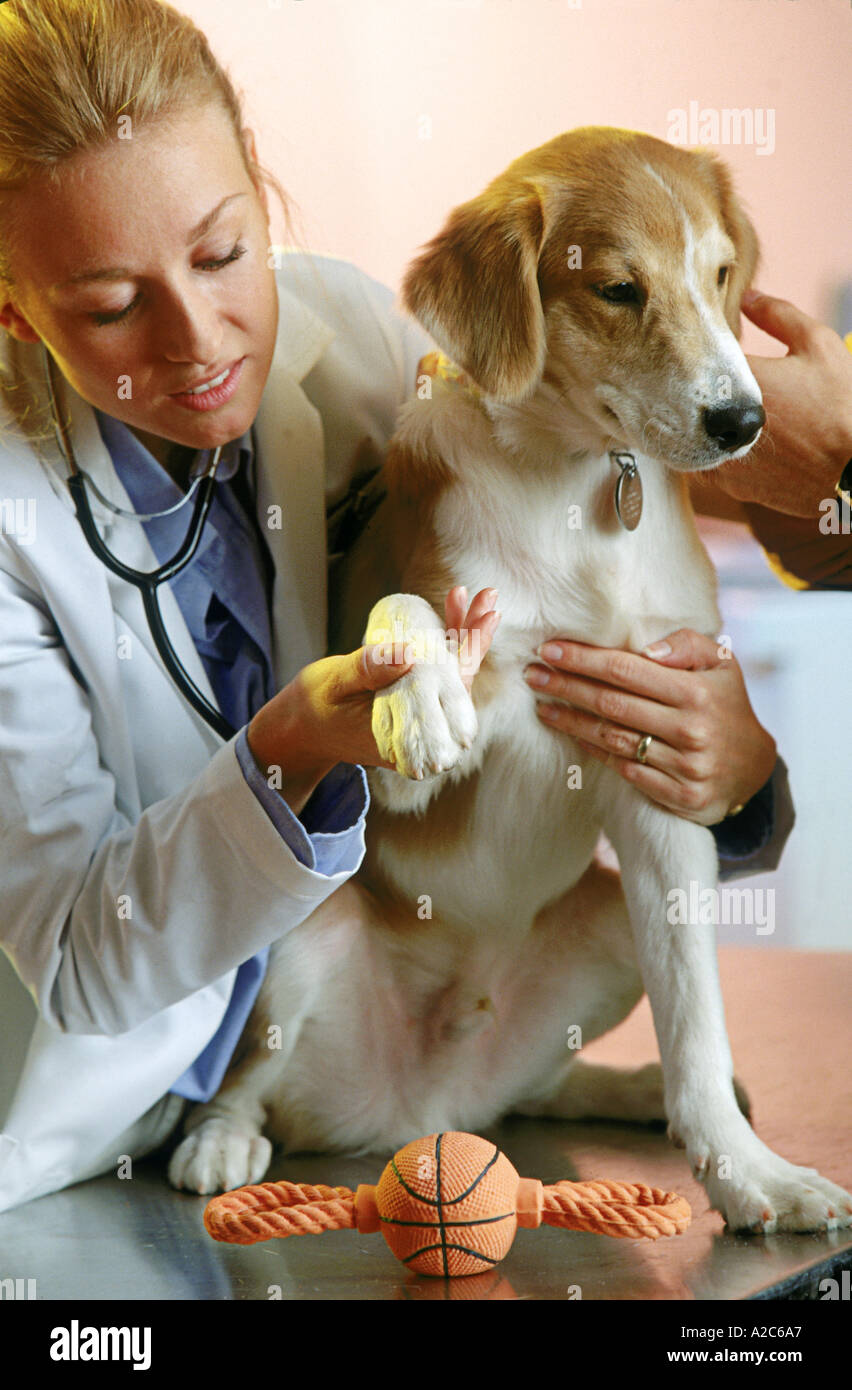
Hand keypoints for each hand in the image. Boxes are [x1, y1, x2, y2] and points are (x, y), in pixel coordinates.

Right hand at [248, 585, 499, 782]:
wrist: (301, 728)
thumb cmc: (315, 707)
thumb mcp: (336, 684)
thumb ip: (369, 671)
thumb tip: (409, 653)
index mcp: (412, 734)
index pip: (455, 691)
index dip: (471, 651)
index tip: (485, 618)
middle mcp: (423, 728)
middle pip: (460, 679)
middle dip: (473, 634)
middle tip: (487, 596)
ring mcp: (419, 714)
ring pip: (451, 673)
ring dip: (460, 633)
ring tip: (465, 595)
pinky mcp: (411, 700)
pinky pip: (435, 671)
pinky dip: (443, 639)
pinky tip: (447, 610)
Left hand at [523, 628, 776, 824]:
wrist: (754, 769)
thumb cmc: (726, 704)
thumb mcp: (722, 663)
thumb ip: (687, 645)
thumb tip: (646, 649)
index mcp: (697, 692)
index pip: (626, 670)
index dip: (584, 660)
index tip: (550, 650)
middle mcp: (691, 730)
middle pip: (611, 704)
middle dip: (566, 687)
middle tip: (532, 675)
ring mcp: (685, 767)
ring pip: (612, 740)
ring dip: (570, 721)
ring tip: (542, 705)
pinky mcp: (679, 797)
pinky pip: (624, 769)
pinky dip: (594, 751)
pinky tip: (572, 735)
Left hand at [710, 289, 851, 516]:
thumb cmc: (841, 406)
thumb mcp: (818, 347)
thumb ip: (778, 316)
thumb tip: (746, 296)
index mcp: (737, 381)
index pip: (700, 358)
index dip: (707, 354)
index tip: (719, 354)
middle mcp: (719, 422)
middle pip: (691, 400)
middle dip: (703, 392)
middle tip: (720, 389)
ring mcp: (720, 456)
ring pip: (694, 434)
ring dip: (703, 426)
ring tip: (726, 419)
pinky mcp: (728, 485)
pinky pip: (708, 465)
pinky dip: (717, 454)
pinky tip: (738, 446)